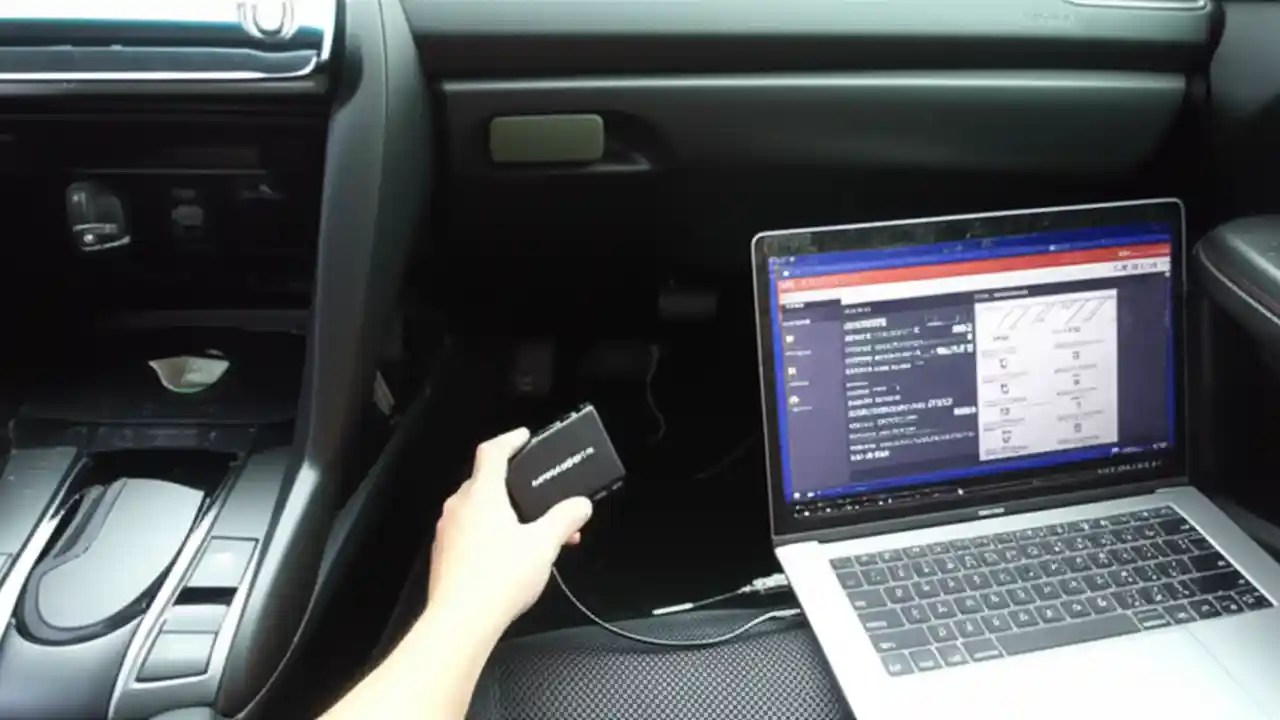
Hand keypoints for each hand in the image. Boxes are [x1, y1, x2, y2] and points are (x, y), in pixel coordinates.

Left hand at [426, 428, 593, 639]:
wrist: (460, 621)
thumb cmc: (496, 580)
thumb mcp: (543, 545)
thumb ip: (564, 519)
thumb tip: (578, 506)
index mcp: (482, 495)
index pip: (492, 451)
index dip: (510, 440)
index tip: (522, 438)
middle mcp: (459, 507)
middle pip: (486, 481)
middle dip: (516, 487)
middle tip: (540, 497)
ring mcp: (447, 531)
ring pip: (478, 509)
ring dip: (505, 514)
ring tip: (533, 534)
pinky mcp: (444, 554)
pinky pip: (469, 532)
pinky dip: (490, 533)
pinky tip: (510, 555)